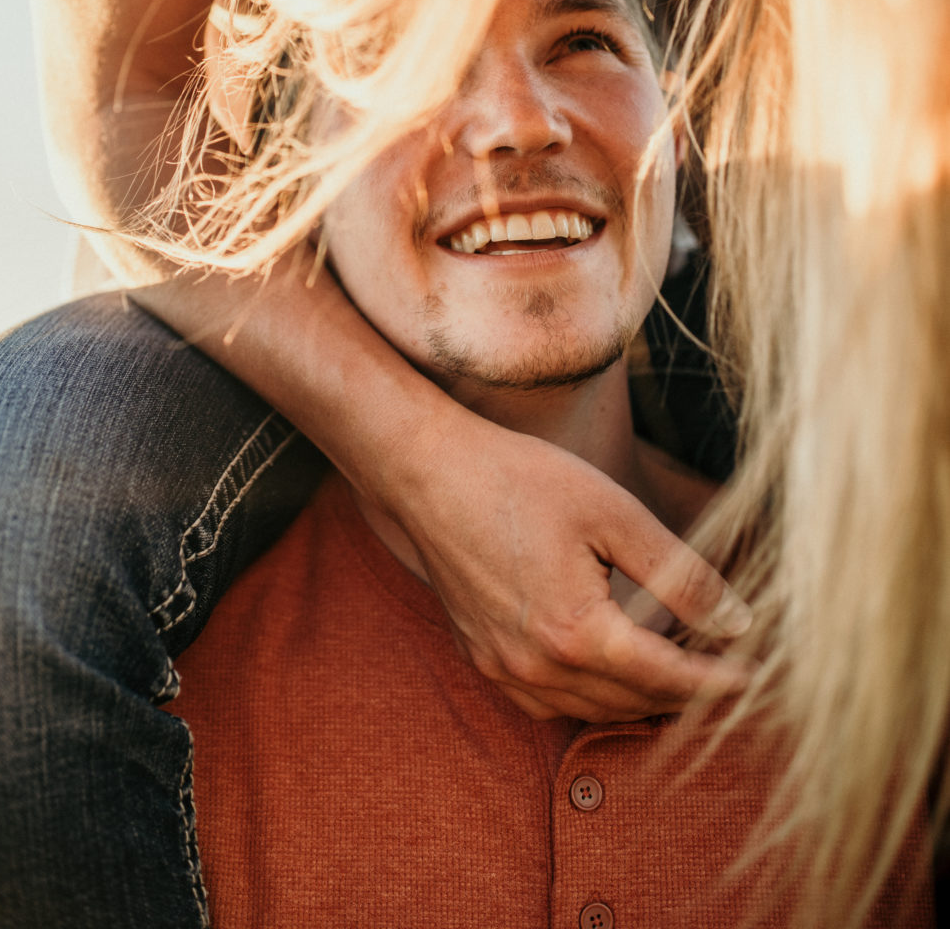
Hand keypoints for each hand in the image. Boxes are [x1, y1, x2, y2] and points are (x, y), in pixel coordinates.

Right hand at [391, 409, 751, 721]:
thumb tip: (737, 622)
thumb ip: (681, 575)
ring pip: (590, 712)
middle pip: (632, 704)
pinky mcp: (482, 658)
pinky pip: (549, 702)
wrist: (427, 470)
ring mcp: (504, 668)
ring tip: (677, 665)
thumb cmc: (520, 479)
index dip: (717, 683)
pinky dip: (590, 695)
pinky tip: (610, 666)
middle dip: (684, 694)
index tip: (756, 681)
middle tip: (723, 666)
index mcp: (577, 633)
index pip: (667, 679)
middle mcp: (537, 666)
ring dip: (639, 698)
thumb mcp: (613, 514)